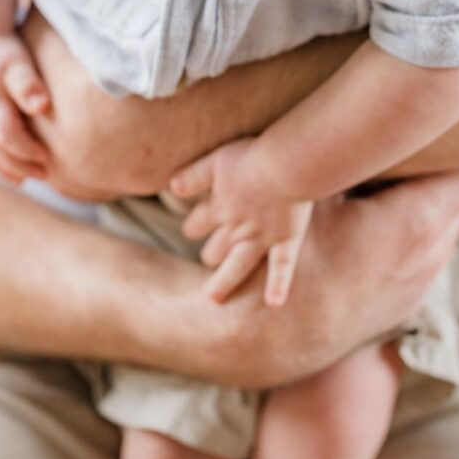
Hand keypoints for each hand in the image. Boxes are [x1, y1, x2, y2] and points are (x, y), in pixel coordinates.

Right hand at [0, 29, 51, 185]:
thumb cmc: (5, 49)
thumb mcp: (17, 60)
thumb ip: (27, 83)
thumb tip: (41, 106)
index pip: (6, 134)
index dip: (26, 149)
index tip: (48, 156)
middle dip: (19, 164)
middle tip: (46, 173)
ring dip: (8, 167)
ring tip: (32, 178)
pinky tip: (16, 175)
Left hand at [170, 137, 313, 306]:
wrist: (287, 163)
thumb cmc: (254, 155)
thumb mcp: (216, 159)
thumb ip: (193, 175)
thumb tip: (170, 188)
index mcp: (219, 206)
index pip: (197, 223)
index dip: (193, 226)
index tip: (192, 228)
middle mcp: (237, 227)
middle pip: (216, 247)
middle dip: (211, 252)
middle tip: (209, 257)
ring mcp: (262, 237)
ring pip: (238, 264)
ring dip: (225, 281)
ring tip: (213, 297)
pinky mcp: (287, 240)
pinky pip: (282, 267)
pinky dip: (278, 285)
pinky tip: (274, 303)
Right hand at [181, 166, 458, 389]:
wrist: (273, 337)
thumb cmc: (296, 256)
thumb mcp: (319, 194)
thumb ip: (351, 157)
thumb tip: (364, 110)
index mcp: (419, 219)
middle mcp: (434, 252)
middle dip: (447, 174)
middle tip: (422, 148)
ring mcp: (425, 281)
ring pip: (448, 229)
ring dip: (431, 205)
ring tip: (400, 183)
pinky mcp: (409, 303)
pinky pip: (428, 258)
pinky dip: (415, 239)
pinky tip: (383, 228)